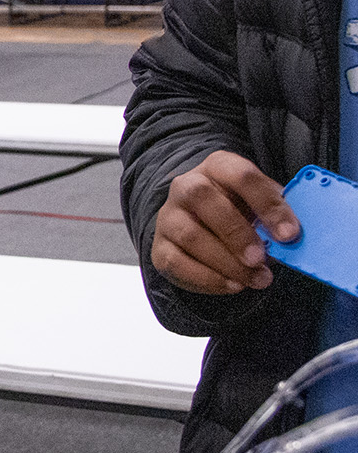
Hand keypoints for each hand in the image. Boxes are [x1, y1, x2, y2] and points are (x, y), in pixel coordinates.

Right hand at [151, 151, 299, 294]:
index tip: (290, 234)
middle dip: (236, 232)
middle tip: (260, 259)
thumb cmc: (240, 213)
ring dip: (227, 262)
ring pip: (190, 235)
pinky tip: (233, 284)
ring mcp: (168, 216)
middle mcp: (186, 186)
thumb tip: (292, 237)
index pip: (241, 176)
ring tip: (255, 279)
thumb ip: (274, 215)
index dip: (268, 204)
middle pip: (202, 198)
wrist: (204, 227)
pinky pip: (177, 263)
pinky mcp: (160, 247)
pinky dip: (208, 278)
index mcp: (218, 167)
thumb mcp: (260, 205)